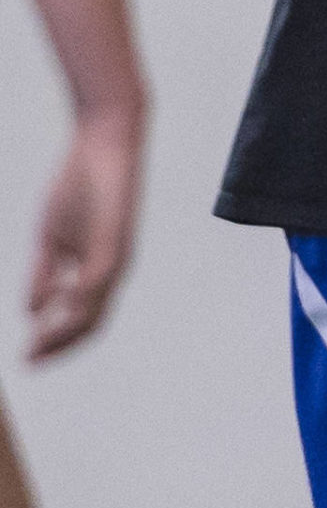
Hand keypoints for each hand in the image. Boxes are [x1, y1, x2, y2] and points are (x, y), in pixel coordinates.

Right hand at [26, 108, 143, 361]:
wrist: (103, 142)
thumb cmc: (79, 185)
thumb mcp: (52, 237)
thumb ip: (44, 274)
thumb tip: (33, 312)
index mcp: (98, 270)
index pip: (82, 318)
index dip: (56, 341)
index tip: (28, 357)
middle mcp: (113, 269)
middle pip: (90, 322)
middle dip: (58, 346)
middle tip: (28, 364)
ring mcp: (117, 256)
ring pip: (93, 309)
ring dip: (63, 333)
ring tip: (35, 349)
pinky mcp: (114, 239)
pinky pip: (96, 280)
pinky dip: (73, 302)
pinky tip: (50, 312)